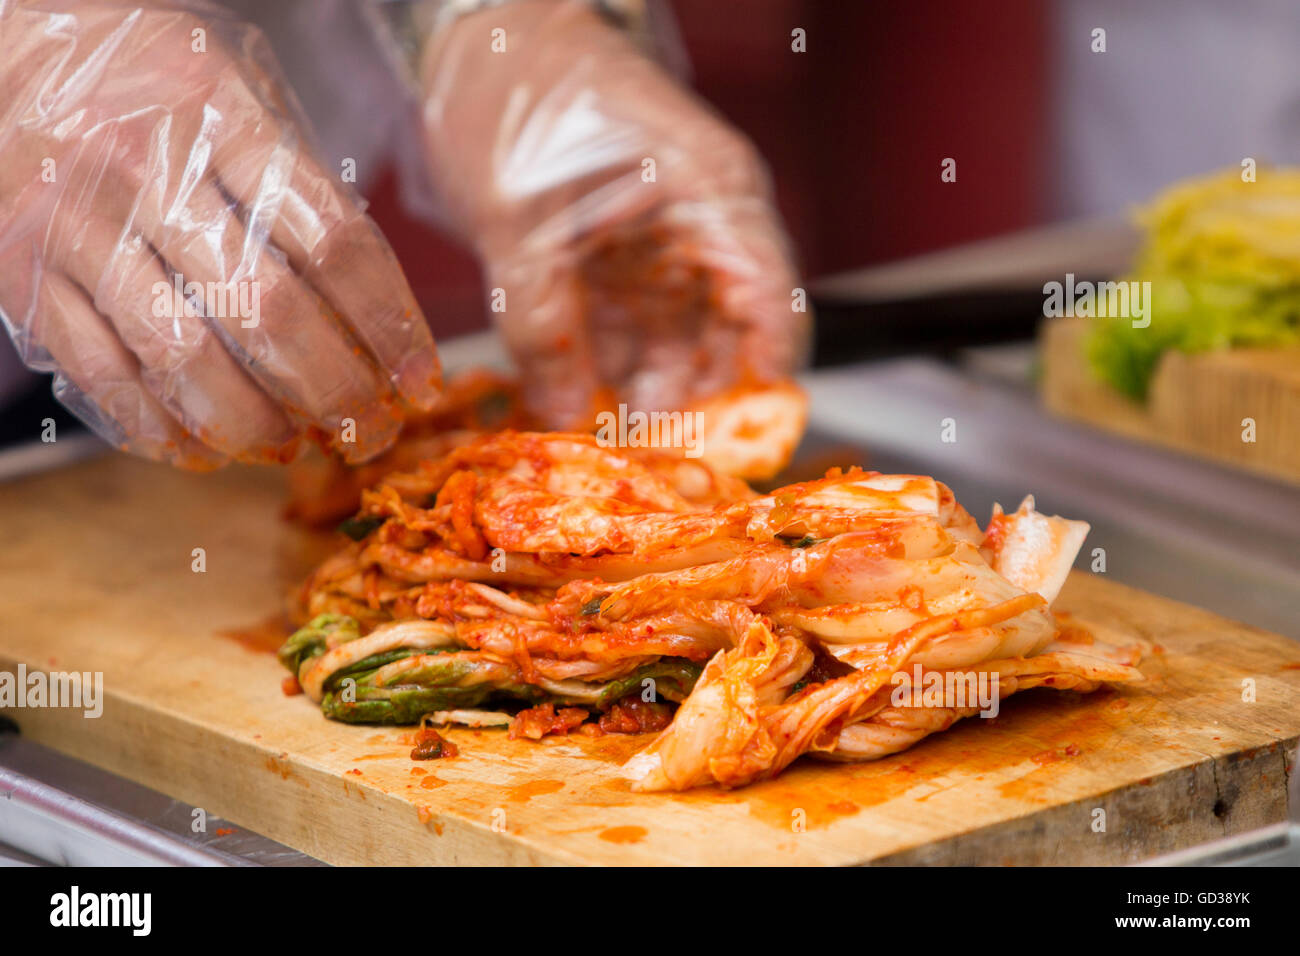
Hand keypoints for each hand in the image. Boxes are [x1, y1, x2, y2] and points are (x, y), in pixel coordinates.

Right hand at [0, 0, 441, 466]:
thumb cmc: (153, 81)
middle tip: (370, 433)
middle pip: (267, 312)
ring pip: (182, 357)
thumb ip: (298, 187)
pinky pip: (102, 375)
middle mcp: (148, 171)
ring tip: (294, 445)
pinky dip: (162, 428)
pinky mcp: (24, 272)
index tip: (421, 381)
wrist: (7, 45)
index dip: (390, 326)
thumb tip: (379, 316)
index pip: (334, 242)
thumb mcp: (240, 93)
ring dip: (254, 424)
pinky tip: (208, 450)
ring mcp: (79, 226)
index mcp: (223, 118)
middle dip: (336, 392)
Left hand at [418, 0, 806, 427]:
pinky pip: (630, 330)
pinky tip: (579, 408)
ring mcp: (664, 244)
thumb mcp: (520, 222)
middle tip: (648, 462)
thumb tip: (567, 420)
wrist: (478, 40)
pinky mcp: (623, 259)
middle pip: (728, 337)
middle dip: (692, 404)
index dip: (760, 382)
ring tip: (607, 446)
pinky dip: (608, 369)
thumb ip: (544, 329)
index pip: (772, 304)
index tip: (727, 443)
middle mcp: (704, 225)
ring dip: (645, 395)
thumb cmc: (517, 94)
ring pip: (677, 342)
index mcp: (713, 195)